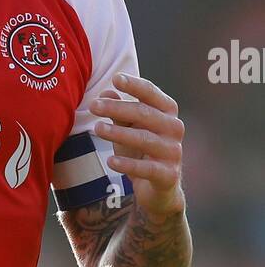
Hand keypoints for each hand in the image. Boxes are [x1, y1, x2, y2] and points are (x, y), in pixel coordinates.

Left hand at [90, 72, 185, 222]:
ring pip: (144, 139)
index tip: (115, 78)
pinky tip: (110, 161)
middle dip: (117, 108)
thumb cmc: (141, 150)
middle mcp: (174, 128)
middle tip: (93, 106)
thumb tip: (106, 92)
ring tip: (97, 129)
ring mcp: (173, 152)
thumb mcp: (128, 128)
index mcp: (167, 112)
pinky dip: (127, 164)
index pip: (151, 93)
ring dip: (119, 133)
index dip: (134, 85)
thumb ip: (118, 111)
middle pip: (145, 114)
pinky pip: (146, 168)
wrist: (158, 188)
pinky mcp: (168, 175)